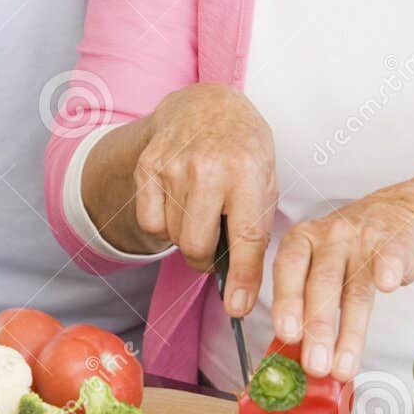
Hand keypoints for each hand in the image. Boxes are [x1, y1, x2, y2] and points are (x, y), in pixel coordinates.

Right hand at [135, 85, 276, 312]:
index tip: (238, 308)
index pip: (245, 238)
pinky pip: (151, 222)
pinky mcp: (147, 167)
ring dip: (187, 236)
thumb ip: (256, 228)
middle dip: (205, 259)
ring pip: (174, 236)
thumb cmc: (243, 149)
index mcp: (247, 171)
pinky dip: (164, 224)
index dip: (242, 279)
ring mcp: (173, 166)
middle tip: (213, 247)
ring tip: (201, 210)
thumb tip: (241, 288)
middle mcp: (208, 167)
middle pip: (197, 245)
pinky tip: (179, 203)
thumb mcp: (265, 179)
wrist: (207, 105)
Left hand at [271, 192, 413, 379]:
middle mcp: (328, 236)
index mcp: (301, 241)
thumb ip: (306, 307)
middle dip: (317, 328)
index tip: (286, 335)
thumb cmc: (349, 254)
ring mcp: (362, 238)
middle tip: (315, 364)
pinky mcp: (395, 242)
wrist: (397, 216)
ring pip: (355, 287)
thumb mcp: (319, 269)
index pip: (287, 270)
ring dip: (349, 331)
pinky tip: (388, 285)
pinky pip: (390, 256)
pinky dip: (389, 269)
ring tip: (343, 366)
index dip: (286, 303)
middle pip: (321, 283)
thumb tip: (293, 362)